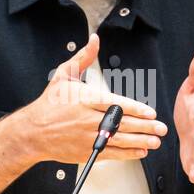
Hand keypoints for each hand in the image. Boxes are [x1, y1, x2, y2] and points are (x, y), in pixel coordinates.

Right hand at [17, 33, 166, 163]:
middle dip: (144, 126)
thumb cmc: (49, 104)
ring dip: (139, 141)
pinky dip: (127, 153)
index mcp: (85, 99)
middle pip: (120, 123)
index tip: (150, 112)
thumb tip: (94, 40)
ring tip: (155, 140)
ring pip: (118, 140)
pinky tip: (140, 151)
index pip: (114, 104)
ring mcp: (87, 137)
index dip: (134, 109)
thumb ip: (83, 58)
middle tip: (160, 127)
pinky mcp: (86, 151)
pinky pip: (110, 153)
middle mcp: (87, 119)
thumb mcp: (63, 76)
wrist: (32, 132)